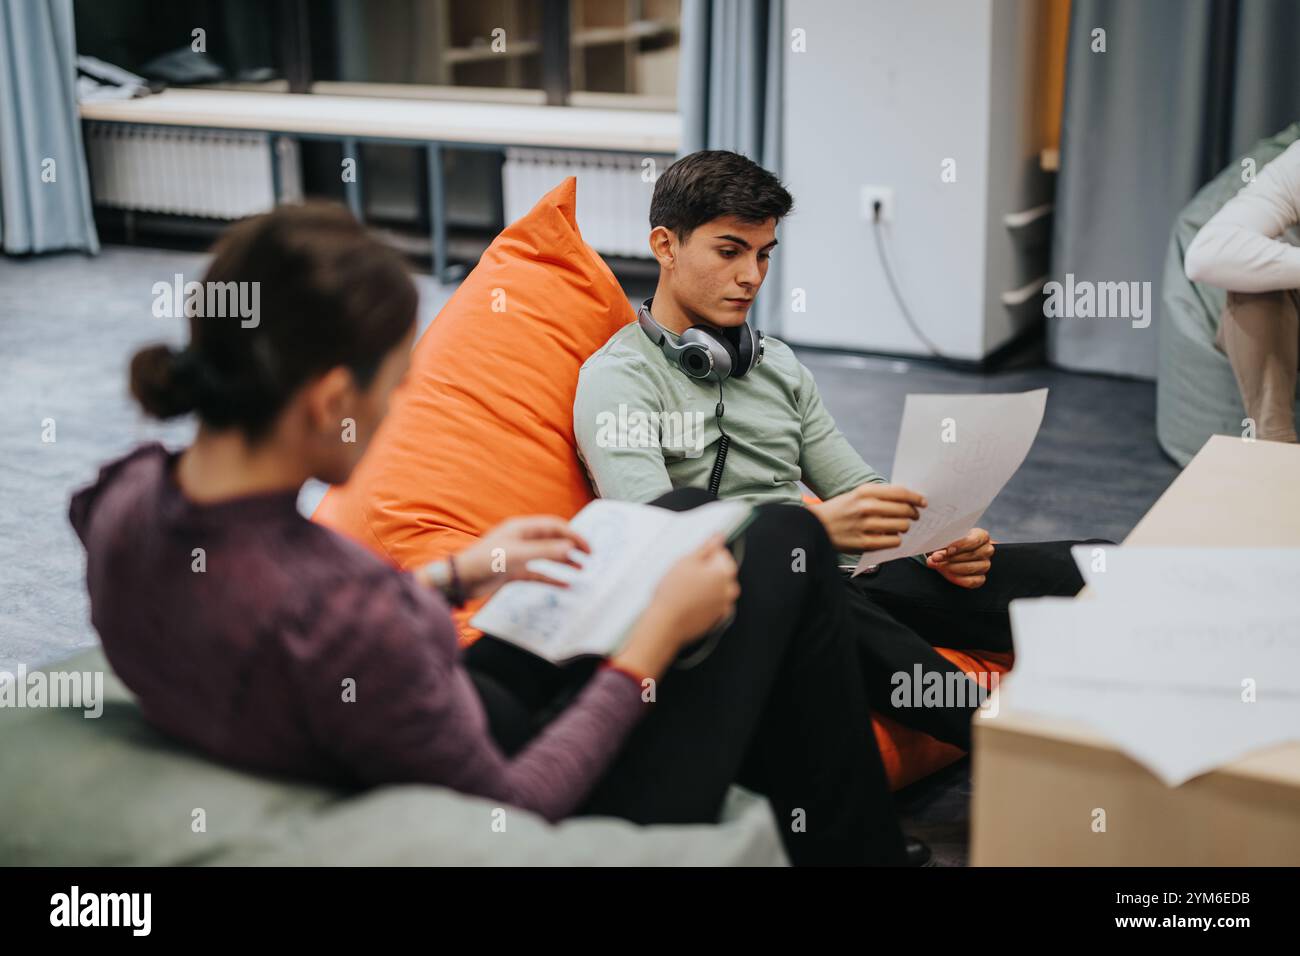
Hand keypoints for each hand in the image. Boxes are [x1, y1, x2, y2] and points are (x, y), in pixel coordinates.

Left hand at [450, 516, 590, 599]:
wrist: (461, 580)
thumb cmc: (484, 561)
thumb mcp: (518, 555)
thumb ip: (545, 551)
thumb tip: (570, 548)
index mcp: (522, 528)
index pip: (554, 526)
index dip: (573, 535)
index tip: (587, 547)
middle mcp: (522, 539)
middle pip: (553, 540)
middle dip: (572, 547)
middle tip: (589, 557)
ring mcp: (518, 556)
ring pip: (548, 556)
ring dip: (564, 562)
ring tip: (581, 570)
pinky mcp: (514, 571)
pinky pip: (538, 573)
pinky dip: (552, 578)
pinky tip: (565, 585)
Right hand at [652, 534, 740, 643]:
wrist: (666, 623)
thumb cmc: (673, 594)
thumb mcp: (687, 561)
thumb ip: (707, 546)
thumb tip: (718, 537)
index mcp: (724, 572)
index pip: (722, 554)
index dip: (706, 555)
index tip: (693, 562)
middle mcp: (729, 589)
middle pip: (722, 571)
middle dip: (707, 571)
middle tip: (687, 576)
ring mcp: (725, 605)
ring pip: (718, 588)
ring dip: (706, 586)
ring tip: (687, 590)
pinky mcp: (719, 618)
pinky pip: (715, 603)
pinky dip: (706, 601)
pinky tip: (690, 602)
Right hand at [809, 483, 926, 551]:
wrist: (816, 526)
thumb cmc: (840, 510)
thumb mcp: (856, 495)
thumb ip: (880, 495)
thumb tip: (907, 499)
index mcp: (865, 492)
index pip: (900, 493)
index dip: (916, 497)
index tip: (923, 502)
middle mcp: (865, 507)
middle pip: (904, 510)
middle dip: (913, 514)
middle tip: (913, 516)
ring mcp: (865, 526)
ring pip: (901, 526)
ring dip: (904, 527)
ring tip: (899, 527)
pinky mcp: (864, 543)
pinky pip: (893, 541)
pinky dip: (896, 540)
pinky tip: (890, 537)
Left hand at [925, 528, 994, 588]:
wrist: (952, 552)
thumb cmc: (950, 542)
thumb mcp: (947, 539)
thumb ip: (943, 544)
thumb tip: (936, 555)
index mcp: (981, 536)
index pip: (975, 540)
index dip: (960, 545)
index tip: (948, 549)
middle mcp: (987, 550)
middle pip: (972, 555)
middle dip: (951, 557)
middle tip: (936, 558)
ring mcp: (985, 565)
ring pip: (970, 568)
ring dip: (951, 567)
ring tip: (938, 565)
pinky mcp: (981, 578)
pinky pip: (970, 581)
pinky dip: (956, 578)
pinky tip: (946, 573)